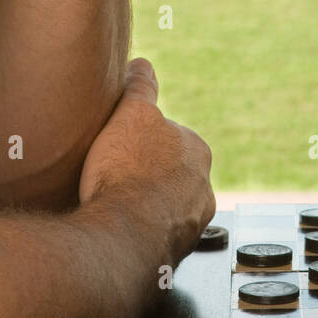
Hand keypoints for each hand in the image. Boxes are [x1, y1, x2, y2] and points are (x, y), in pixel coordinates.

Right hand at [79, 58, 214, 260]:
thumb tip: (143, 64)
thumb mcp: (131, 115)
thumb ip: (141, 88)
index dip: (140, 138)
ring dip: (144, 205)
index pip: (169, 136)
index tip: (120, 146)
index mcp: (198, 151)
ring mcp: (192, 225)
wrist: (123, 237)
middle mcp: (204, 189)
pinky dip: (140, 231)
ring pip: (165, 206)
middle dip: (146, 173)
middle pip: (170, 173)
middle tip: (114, 176)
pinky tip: (119, 230)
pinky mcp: (174, 254)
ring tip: (113, 205)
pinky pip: (154, 235)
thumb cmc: (128, 172)